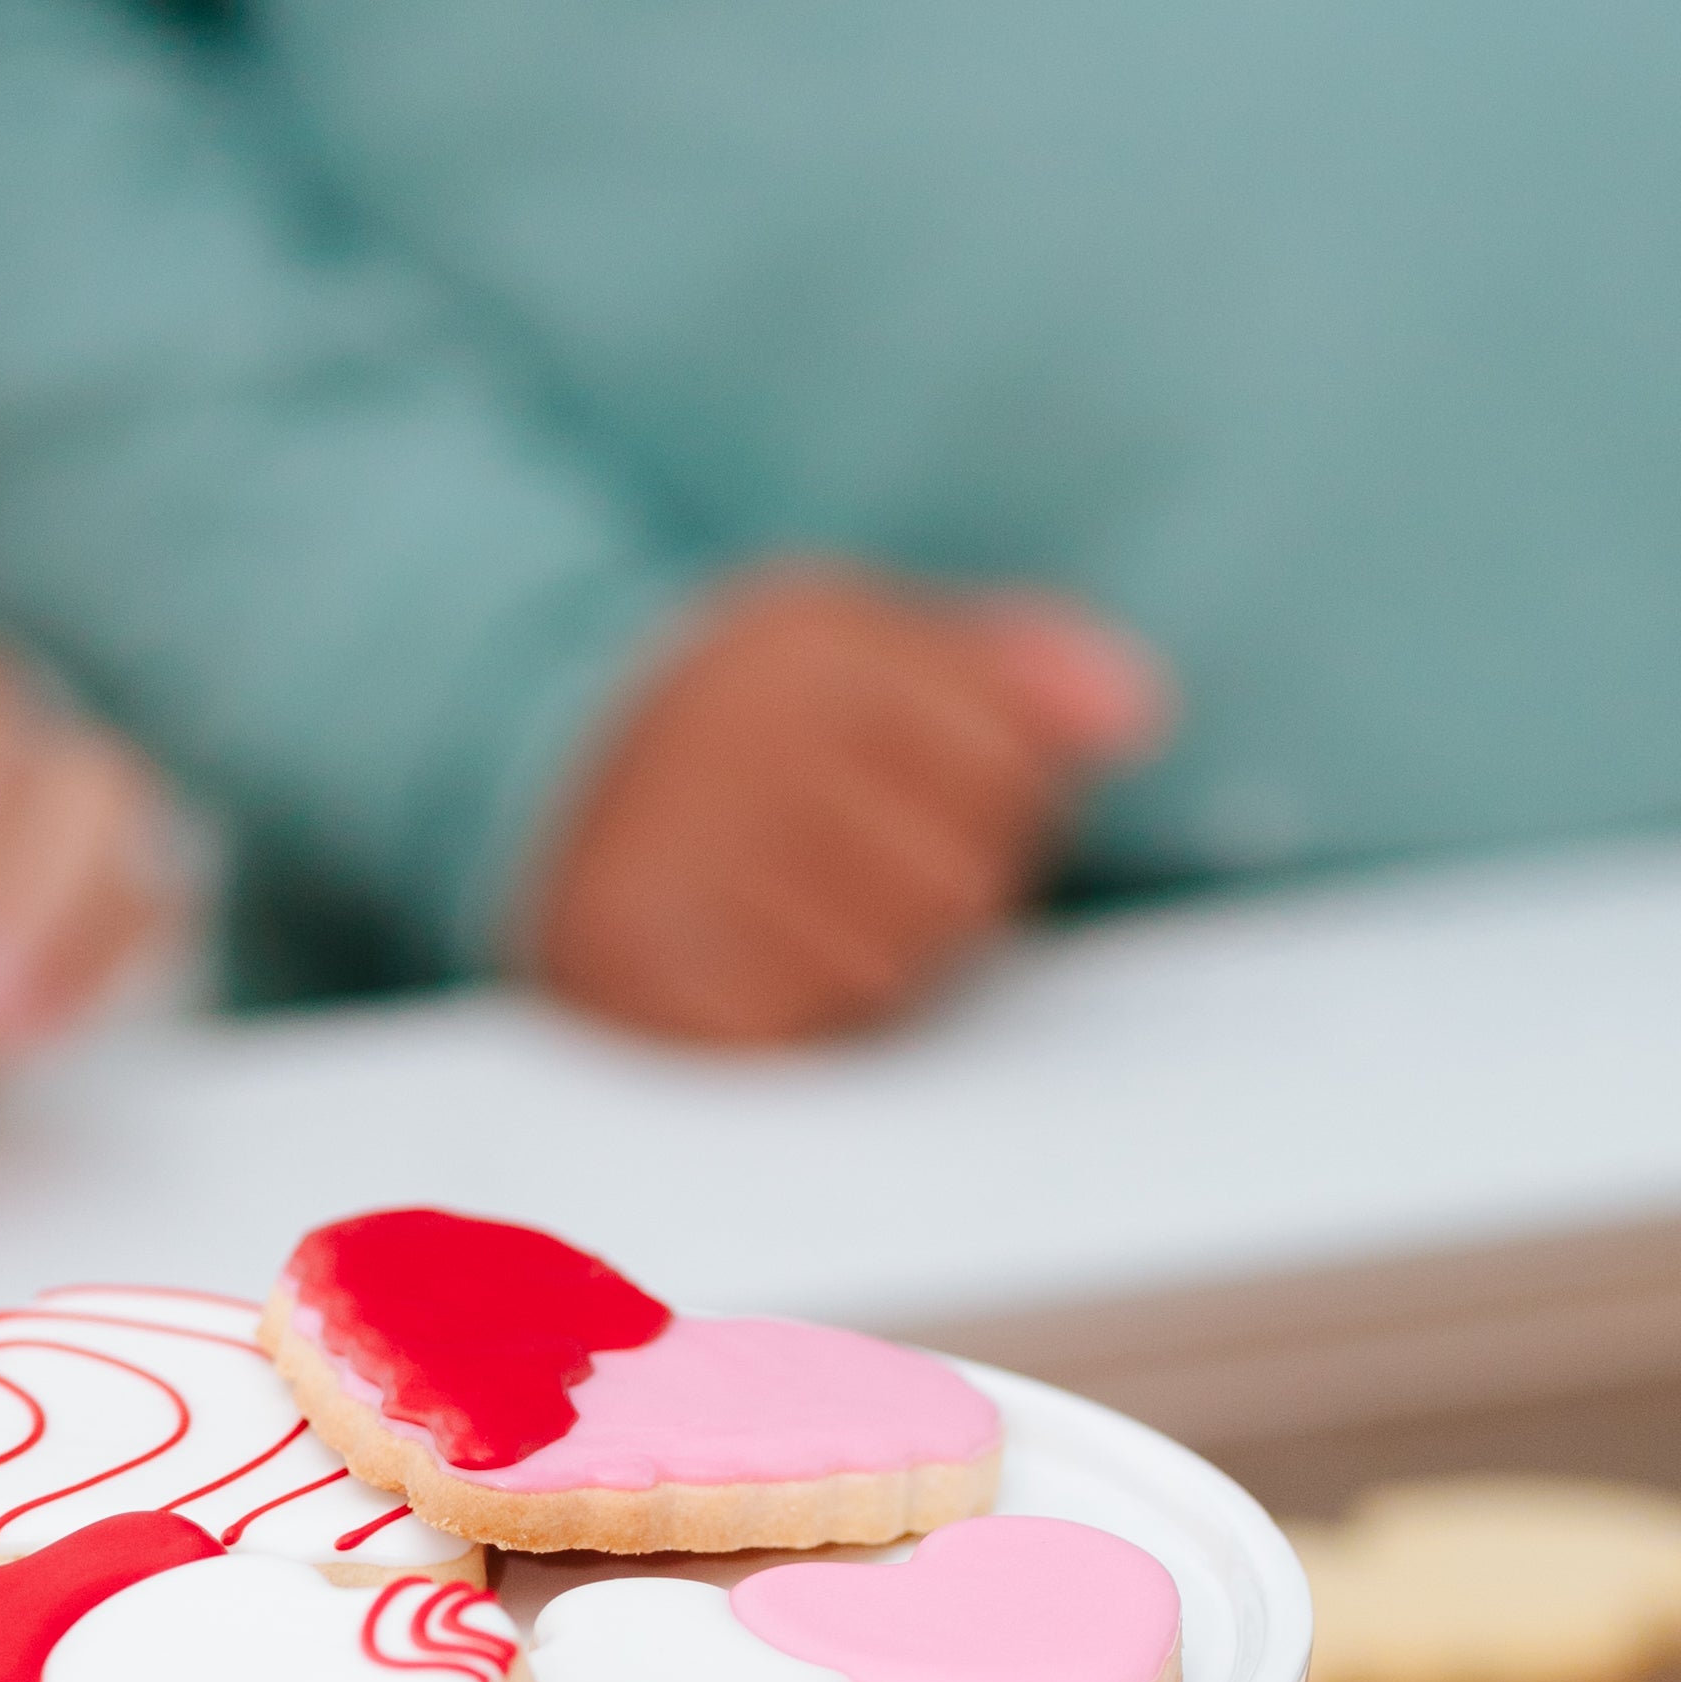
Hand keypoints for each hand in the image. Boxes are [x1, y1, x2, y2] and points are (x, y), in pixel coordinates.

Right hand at [529, 559, 1170, 1046]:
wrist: (544, 773)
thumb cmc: (749, 713)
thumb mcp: (872, 645)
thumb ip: (1014, 670)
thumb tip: (1136, 714)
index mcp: (809, 654)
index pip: (1005, 770)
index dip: (1001, 800)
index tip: (935, 785)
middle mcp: (736, 746)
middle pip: (956, 884)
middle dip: (942, 888)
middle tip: (867, 860)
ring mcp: (675, 862)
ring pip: (879, 975)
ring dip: (870, 963)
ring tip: (808, 905)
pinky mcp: (624, 966)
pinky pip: (784, 1037)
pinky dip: (793, 1017)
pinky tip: (759, 961)